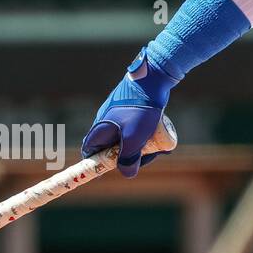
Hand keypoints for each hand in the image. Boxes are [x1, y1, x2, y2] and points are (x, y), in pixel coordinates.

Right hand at [81, 48, 178, 177]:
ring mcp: (119, 115)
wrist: (154, 79)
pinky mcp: (132, 110)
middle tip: (147, 157)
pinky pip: (136, 128)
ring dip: (141, 145)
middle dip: (129, 156)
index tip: (114, 168)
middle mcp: (106, 122)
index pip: (91, 152)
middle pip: (112, 148)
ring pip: (127, 138)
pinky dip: (146, 134)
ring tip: (159, 147)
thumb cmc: (141, 109)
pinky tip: (161, 136)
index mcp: (99, 129)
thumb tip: (128, 174)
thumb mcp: (134, 138)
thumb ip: (129, 158)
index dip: (99, 163)